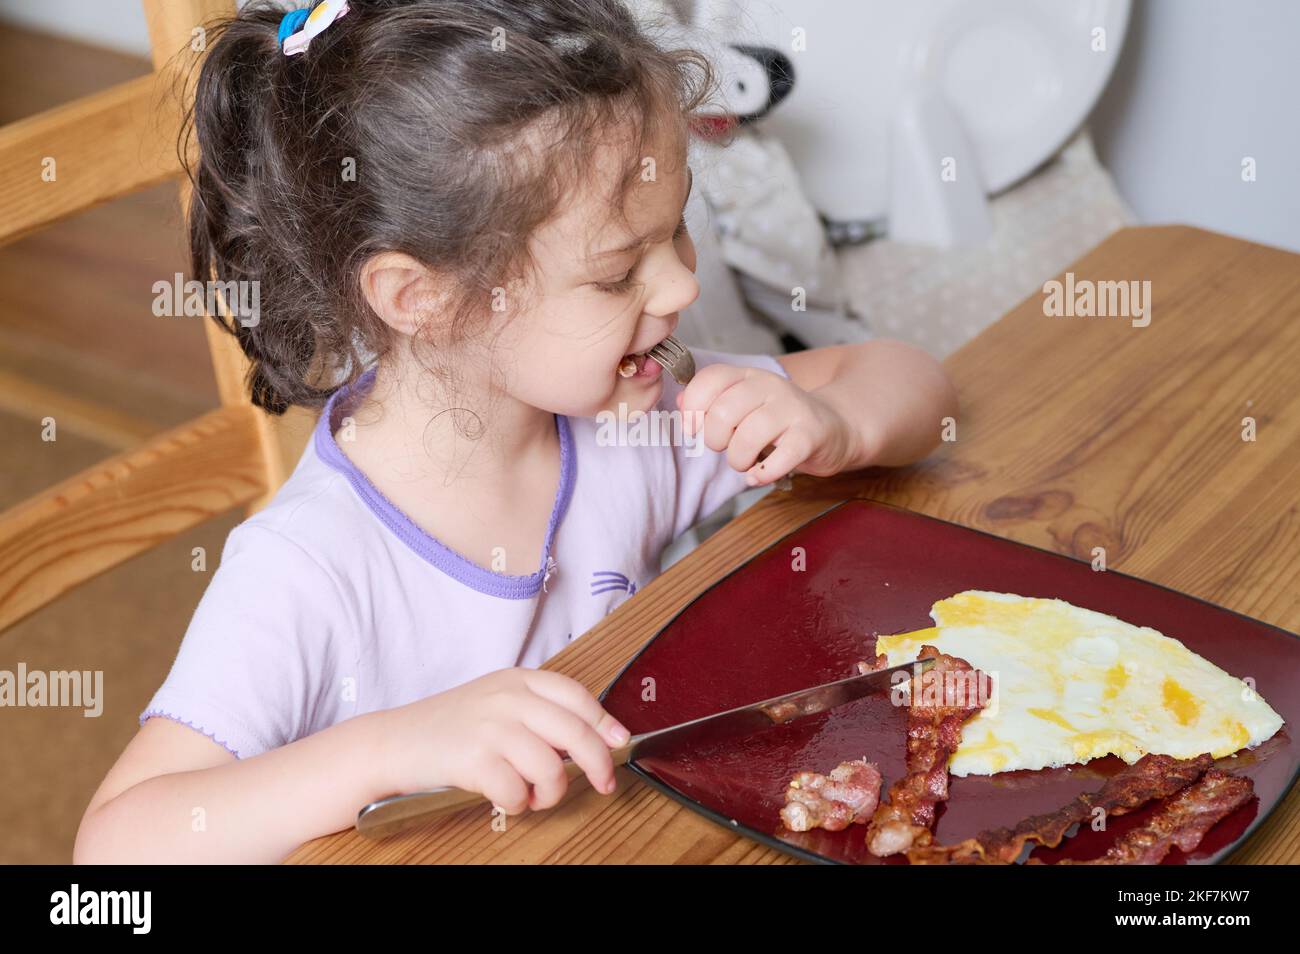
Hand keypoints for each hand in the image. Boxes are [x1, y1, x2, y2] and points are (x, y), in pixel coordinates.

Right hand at [378, 668, 629, 813]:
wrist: (393, 742)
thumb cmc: (447, 728)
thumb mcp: (495, 702)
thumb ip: (536, 712)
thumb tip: (587, 740)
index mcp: (517, 680)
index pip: (576, 695)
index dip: (604, 722)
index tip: (620, 742)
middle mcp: (508, 698)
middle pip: (575, 732)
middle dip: (598, 764)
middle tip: (603, 784)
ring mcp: (491, 727)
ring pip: (551, 767)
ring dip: (550, 793)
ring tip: (534, 796)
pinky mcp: (474, 759)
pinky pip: (518, 791)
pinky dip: (518, 803)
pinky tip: (506, 798)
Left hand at [675, 365, 864, 485]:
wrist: (834, 427)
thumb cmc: (779, 421)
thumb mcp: (744, 405)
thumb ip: (711, 402)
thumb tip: (681, 402)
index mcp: (748, 376)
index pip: (710, 379)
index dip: (693, 407)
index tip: (693, 428)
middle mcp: (770, 387)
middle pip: (724, 413)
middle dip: (716, 440)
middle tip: (727, 447)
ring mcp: (792, 410)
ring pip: (748, 437)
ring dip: (738, 460)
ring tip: (745, 462)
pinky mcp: (810, 436)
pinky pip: (780, 458)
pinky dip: (763, 473)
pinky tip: (759, 474)